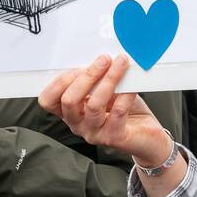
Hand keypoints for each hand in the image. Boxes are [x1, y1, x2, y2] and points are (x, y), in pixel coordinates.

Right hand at [38, 54, 168, 163]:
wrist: (147, 135)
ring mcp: (94, 133)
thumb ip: (97, 79)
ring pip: (93, 105)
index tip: (80, 65)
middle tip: (104, 60)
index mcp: (70, 112)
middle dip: (87, 75)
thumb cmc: (125, 110)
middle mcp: (78, 124)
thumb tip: (100, 58)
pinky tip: (132, 86)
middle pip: (69, 100)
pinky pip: (117, 112)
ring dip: (108, 80)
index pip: (48, 100)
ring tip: (120, 64)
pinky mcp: (114, 137)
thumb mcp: (106, 91)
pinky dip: (125, 95)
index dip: (60, 81)